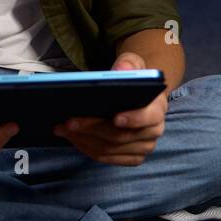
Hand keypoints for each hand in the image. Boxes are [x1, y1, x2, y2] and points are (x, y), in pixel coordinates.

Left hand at [51, 52, 165, 165]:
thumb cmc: (134, 80)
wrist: (138, 96)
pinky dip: (86, 148)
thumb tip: (121, 70)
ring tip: (63, 128)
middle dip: (92, 129)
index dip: (133, 119)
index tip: (115, 118)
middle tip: (69, 122)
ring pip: (109, 149)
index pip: (149, 117)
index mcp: (158, 109)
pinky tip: (72, 137)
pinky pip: (105, 157)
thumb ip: (128, 63)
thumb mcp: (133, 63)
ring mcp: (142, 147)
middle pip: (120, 136)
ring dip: (83, 140)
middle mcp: (153, 132)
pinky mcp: (130, 157)